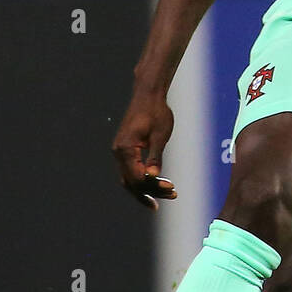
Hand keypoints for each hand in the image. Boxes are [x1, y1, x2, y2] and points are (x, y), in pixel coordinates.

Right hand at [112, 91, 176, 208]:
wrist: (148, 95)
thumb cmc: (156, 112)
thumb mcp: (160, 136)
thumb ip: (155, 157)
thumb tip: (152, 177)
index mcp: (126, 149)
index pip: (137, 177)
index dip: (154, 186)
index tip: (171, 188)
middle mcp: (118, 152)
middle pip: (131, 182)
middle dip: (150, 192)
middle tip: (172, 195)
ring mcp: (119, 151)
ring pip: (128, 179)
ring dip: (145, 189)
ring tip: (164, 196)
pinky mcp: (124, 150)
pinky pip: (130, 170)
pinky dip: (141, 180)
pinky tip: (154, 186)